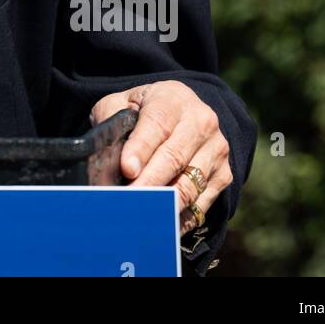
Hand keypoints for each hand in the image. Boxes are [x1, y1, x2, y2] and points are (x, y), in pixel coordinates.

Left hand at [91, 80, 231, 235]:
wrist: (185, 111)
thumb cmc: (145, 110)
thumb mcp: (124, 102)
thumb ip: (111, 118)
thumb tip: (100, 151)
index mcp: (172, 99)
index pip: (157, 124)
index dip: (142, 149)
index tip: (127, 170)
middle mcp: (201, 121)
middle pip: (174, 158)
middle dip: (149, 183)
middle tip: (127, 202)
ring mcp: (216, 149)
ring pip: (189, 184)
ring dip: (163, 205)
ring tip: (139, 216)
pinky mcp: (224, 174)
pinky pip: (201, 203)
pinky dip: (179, 218)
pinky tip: (159, 224)